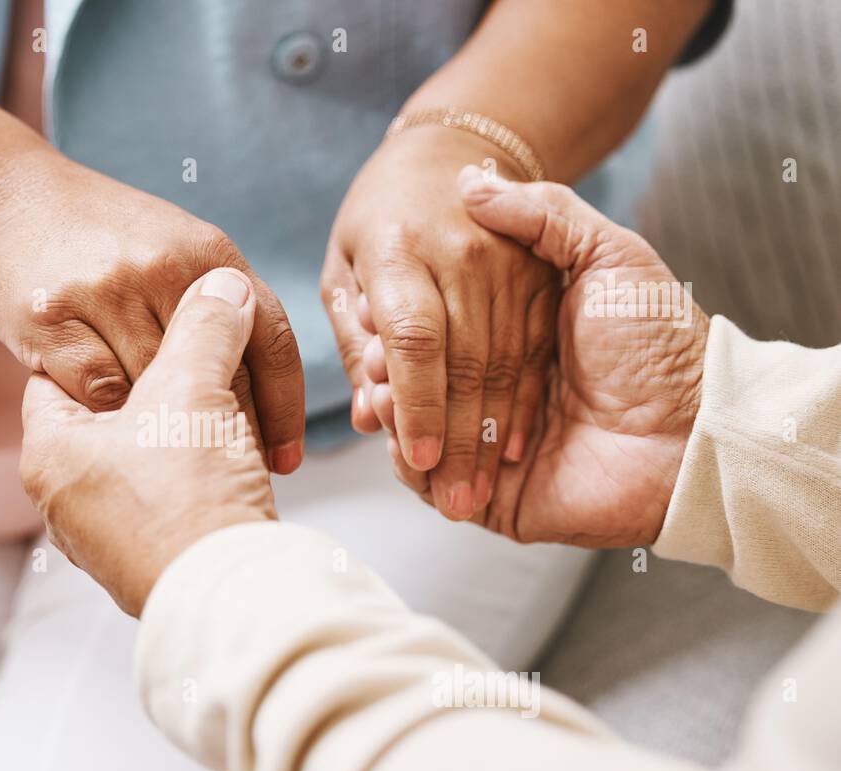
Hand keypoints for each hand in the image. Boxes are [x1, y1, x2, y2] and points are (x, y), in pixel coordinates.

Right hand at [0, 146, 304, 473]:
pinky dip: (105, 416)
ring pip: (155, 392)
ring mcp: (107, 291)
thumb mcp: (177, 250)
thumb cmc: (103, 238)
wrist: (7, 201)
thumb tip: (267, 398)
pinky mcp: (53, 317)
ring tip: (165, 461)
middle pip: (218, 378)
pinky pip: (96, 392)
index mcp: (209, 252)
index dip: (285, 409)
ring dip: (162, 434)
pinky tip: (106, 427)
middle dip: (227, 438)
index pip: (271, 340)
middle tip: (227, 478)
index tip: (285, 461)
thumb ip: (222, 307)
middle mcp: (164, 268)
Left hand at [19, 267, 276, 614]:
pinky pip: (162, 504)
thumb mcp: (195, 390)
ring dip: (180, 437)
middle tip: (194, 365)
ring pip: (137, 464)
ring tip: (223, 415)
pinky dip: (193, 479)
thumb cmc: (191, 495)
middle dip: (153, 390)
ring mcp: (101, 540)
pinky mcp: (143, 565)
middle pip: (104, 420)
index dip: (106, 342)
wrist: (232, 601)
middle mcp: (62, 502)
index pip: (60, 374)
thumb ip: (206, 326)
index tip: (144, 326)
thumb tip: (224, 285)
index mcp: (49, 454)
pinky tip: (230, 465)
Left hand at [322, 125, 559, 518]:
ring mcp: (509, 261)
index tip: (418, 461)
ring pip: (507, 362)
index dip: (419, 403)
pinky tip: (516, 451)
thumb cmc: (377, 220)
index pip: (413, 337)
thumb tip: (370, 416)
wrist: (446, 151)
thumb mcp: (344, 266)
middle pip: (464, 360)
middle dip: (460, 439)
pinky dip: (526, 403)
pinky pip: (535, 349)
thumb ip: (354, 340)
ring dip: (495, 435)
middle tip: (453, 503)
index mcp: (398, 249)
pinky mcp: (542, 273)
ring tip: (480, 493)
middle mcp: (459, 253)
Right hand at [385, 167, 706, 547]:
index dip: (402, 319)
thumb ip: (542, 216)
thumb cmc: (659, 342)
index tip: (375, 303)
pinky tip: (399, 434)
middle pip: (419, 382)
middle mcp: (500, 394)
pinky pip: (430, 484)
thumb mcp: (606, 255)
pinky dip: (406, 460)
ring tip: (381, 393)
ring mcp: (491, 450)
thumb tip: (473, 182)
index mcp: (518, 341)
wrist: (692, 427)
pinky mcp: (492, 499)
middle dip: (387, 368)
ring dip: (391, 411)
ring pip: (415, 433)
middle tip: (374, 352)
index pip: (440, 332)